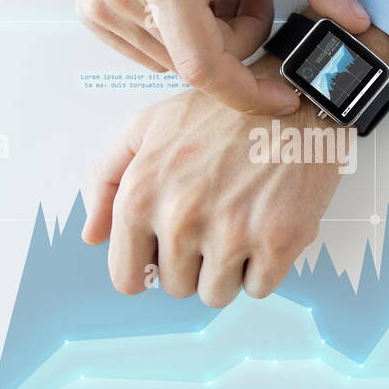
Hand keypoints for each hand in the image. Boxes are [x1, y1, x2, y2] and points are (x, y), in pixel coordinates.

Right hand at [72, 0, 369, 115]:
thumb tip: (351, 16)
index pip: (203, 64)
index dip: (247, 91)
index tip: (280, 96)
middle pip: (198, 64)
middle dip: (239, 42)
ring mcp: (103, 8)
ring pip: (179, 65)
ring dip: (214, 41)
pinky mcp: (95, 16)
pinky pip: (155, 55)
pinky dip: (185, 38)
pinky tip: (194, 1)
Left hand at [82, 0, 388, 306]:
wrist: (296, 94)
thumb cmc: (222, 109)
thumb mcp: (148, 127)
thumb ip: (108, 180)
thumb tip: (92, 236)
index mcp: (141, 194)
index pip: (127, 277)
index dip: (150, 266)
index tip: (167, 252)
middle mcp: (181, 218)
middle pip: (176, 287)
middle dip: (193, 263)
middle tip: (214, 221)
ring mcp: (232, 233)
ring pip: (216, 294)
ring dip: (228, 269)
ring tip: (241, 223)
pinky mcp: (279, 241)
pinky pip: (259, 288)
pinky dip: (264, 267)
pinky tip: (267, 226)